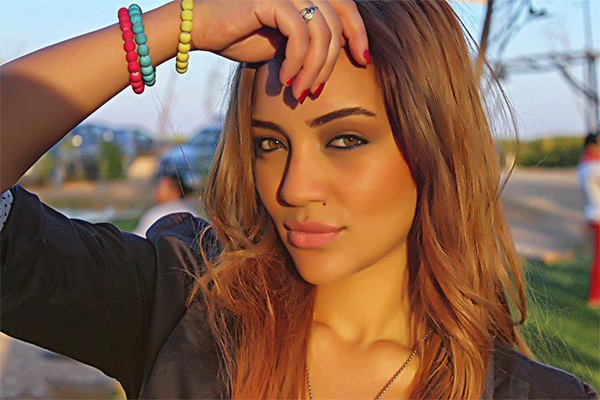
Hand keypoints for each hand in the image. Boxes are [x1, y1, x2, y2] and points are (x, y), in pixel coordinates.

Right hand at [191, 0, 368, 97]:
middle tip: (316, 91)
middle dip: (333, 63)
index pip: (347, 8)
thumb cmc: (241, 35)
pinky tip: (287, 78)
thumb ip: (312, 41)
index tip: (363, 61)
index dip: (359, 33)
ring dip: (315, 69)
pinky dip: (298, 61)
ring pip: (321, 32)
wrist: (200, 28)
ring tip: (302, 92)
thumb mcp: (286, 42)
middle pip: (337, 23)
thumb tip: (338, 56)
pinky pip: (299, 34)